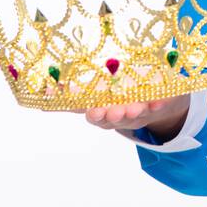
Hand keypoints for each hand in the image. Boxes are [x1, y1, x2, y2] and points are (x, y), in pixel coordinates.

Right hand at [71, 94, 189, 138]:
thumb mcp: (98, 89)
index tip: (85, 110)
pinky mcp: (162, 103)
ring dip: (132, 112)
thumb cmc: (124, 90)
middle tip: (104, 112)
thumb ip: (73, 91)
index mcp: (103, 107)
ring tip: (131, 107)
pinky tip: (157, 101)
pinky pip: (161, 104)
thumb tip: (44, 89)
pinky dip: (159, 103)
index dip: (87, 112)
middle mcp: (121, 112)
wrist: (162, 97)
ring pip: (135, 114)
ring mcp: (142, 110)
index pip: (90, 112)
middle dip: (108, 116)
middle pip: (112, 118)